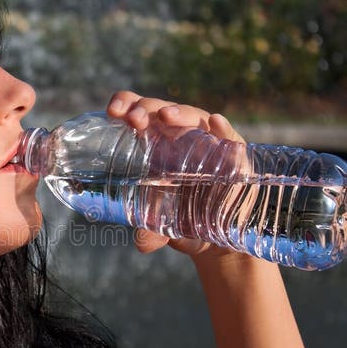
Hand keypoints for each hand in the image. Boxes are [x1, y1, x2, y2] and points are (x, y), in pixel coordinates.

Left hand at [106, 92, 244, 259]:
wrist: (217, 237)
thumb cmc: (181, 219)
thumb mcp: (161, 226)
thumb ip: (150, 232)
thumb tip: (142, 243)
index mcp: (155, 143)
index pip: (137, 111)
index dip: (124, 104)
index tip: (112, 112)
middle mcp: (180, 135)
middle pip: (161, 110)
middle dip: (146, 110)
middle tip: (133, 121)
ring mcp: (208, 141)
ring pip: (193, 117)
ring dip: (179, 114)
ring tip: (166, 117)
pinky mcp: (234, 154)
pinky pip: (230, 137)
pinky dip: (223, 130)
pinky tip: (216, 123)